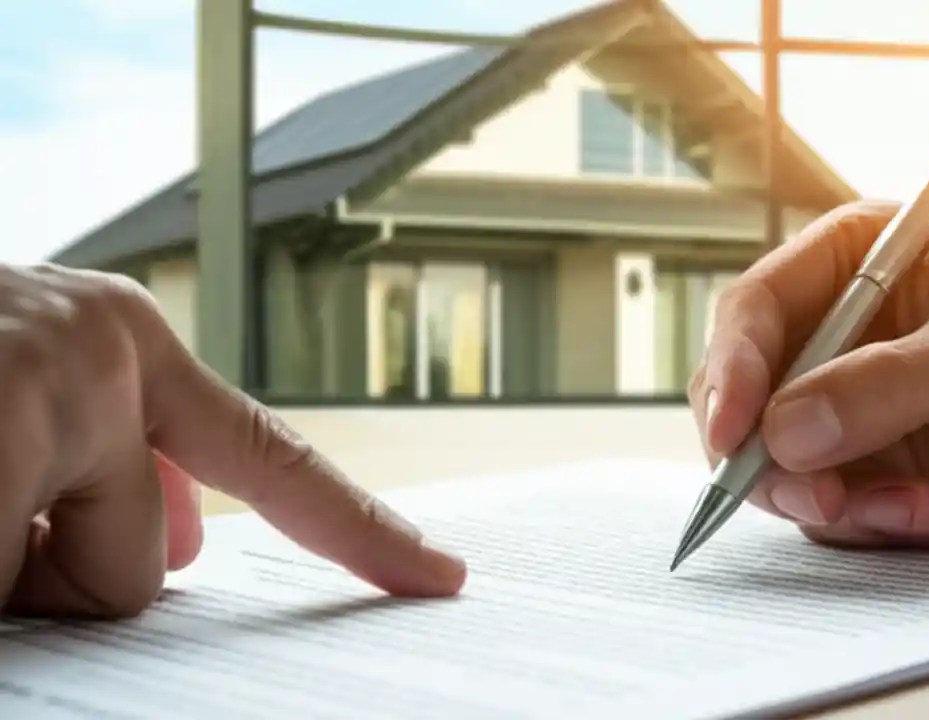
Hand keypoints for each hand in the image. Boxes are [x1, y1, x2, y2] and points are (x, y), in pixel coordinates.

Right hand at [0, 265, 464, 616]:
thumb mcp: (27, 400)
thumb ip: (124, 461)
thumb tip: (184, 545)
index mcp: (125, 341)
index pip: (272, 458)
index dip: (360, 528)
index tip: (439, 575)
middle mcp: (106, 352)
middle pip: (156, 562)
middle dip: (64, 571)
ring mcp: (45, 389)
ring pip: (88, 587)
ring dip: (9, 576)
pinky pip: (6, 595)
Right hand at [689, 201, 928, 549]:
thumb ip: (882, 388)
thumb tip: (783, 437)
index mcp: (847, 263)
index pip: (753, 312)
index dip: (731, 372)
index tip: (732, 437)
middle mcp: (831, 332)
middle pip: (749, 401)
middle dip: (783, 462)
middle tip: (830, 503)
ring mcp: (844, 403)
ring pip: (787, 468)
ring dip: (854, 504)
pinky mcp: (866, 462)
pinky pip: (837, 507)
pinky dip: (886, 523)